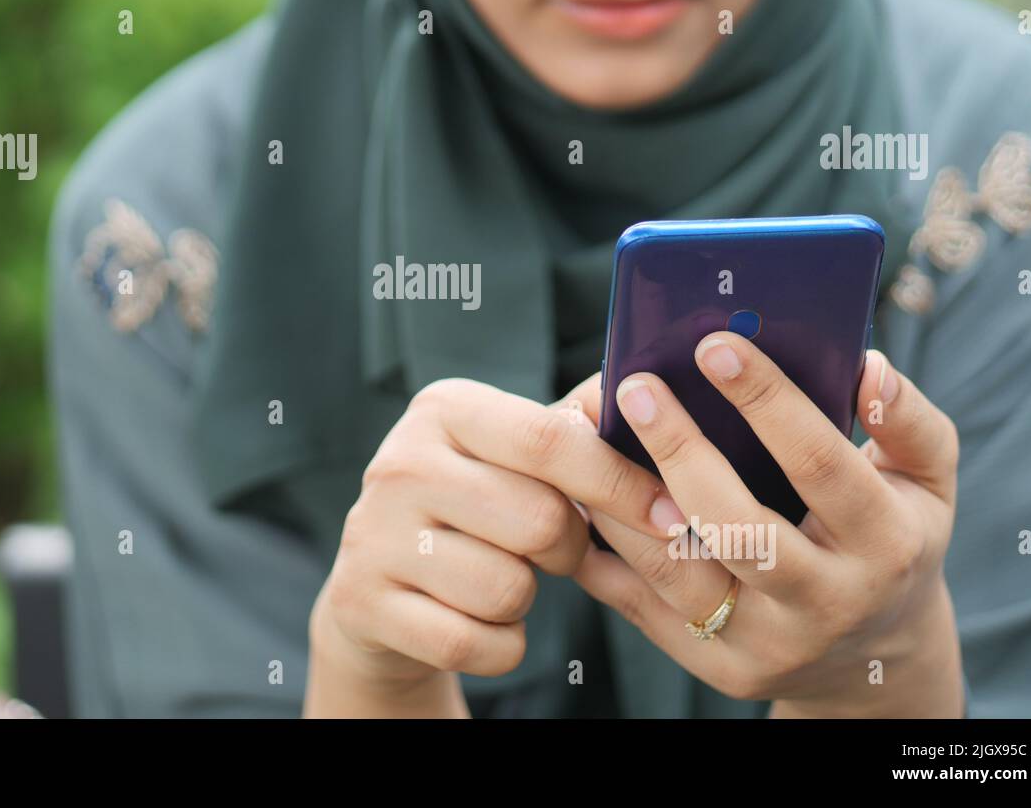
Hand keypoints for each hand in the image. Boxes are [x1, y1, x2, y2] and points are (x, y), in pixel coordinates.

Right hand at [305, 375, 661, 716]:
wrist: (378, 581)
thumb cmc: (476, 504)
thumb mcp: (511, 450)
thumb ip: (577, 423)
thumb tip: (654, 384)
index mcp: (444, 409)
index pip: (549, 440)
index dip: (619, 482)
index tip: (669, 515)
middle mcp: (399, 462)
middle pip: (539, 521)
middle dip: (569, 548)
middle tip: (553, 547)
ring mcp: (373, 533)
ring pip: (508, 589)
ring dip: (525, 599)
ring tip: (500, 575)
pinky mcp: (361, 602)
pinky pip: (474, 643)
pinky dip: (497, 645)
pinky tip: (476, 620)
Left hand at [573, 332, 963, 716]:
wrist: (871, 658)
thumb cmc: (892, 538)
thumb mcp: (926, 481)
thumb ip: (906, 419)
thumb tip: (865, 366)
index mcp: (885, 544)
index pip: (820, 464)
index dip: (766, 401)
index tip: (715, 346)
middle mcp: (826, 602)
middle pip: (737, 526)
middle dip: (679, 448)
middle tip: (637, 386)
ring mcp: (767, 643)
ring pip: (674, 569)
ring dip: (622, 497)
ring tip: (590, 431)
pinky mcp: (717, 666)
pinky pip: (639, 604)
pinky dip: (602, 546)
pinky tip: (581, 491)